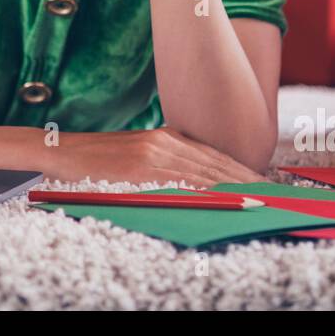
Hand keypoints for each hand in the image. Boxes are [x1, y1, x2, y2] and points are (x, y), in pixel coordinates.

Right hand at [39, 127, 266, 187]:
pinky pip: (181, 180)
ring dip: (235, 186)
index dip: (240, 169)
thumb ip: (165, 165)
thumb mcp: (137, 158)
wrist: (61, 152)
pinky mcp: (142, 166)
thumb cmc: (98, 161)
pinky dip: (206, 190)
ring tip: (259, 197)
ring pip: (204, 171)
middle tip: (272, 192)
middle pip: (215, 162)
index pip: (213, 155)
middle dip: (246, 178)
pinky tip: (224, 197)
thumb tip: (195, 183)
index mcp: (167, 137)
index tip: (263, 182)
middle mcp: (165, 141)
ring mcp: (154, 152)